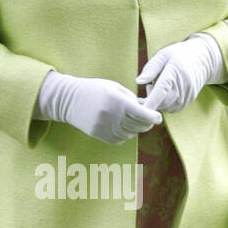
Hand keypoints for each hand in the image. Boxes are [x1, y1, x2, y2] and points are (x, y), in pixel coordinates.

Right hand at [35, 70, 162, 143]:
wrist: (69, 100)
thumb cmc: (95, 90)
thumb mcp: (114, 87)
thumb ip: (132, 98)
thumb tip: (149, 108)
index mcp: (117, 101)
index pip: (142, 114)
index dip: (153, 117)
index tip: (158, 117)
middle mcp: (111, 116)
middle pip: (139, 126)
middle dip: (147, 123)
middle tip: (148, 119)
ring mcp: (104, 127)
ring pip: (131, 134)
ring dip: (136, 129)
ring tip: (132, 120)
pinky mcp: (99, 135)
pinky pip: (120, 139)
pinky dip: (125, 134)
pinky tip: (121, 126)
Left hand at [137, 34, 222, 113]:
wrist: (202, 58)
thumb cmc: (178, 55)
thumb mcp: (163, 55)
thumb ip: (151, 68)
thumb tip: (138, 81)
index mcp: (174, 72)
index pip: (161, 90)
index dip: (151, 101)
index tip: (141, 109)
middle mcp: (183, 86)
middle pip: (163, 102)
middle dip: (151, 99)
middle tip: (150, 85)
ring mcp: (187, 95)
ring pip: (167, 107)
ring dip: (158, 102)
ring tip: (159, 87)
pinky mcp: (189, 101)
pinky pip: (173, 108)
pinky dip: (165, 104)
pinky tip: (166, 93)